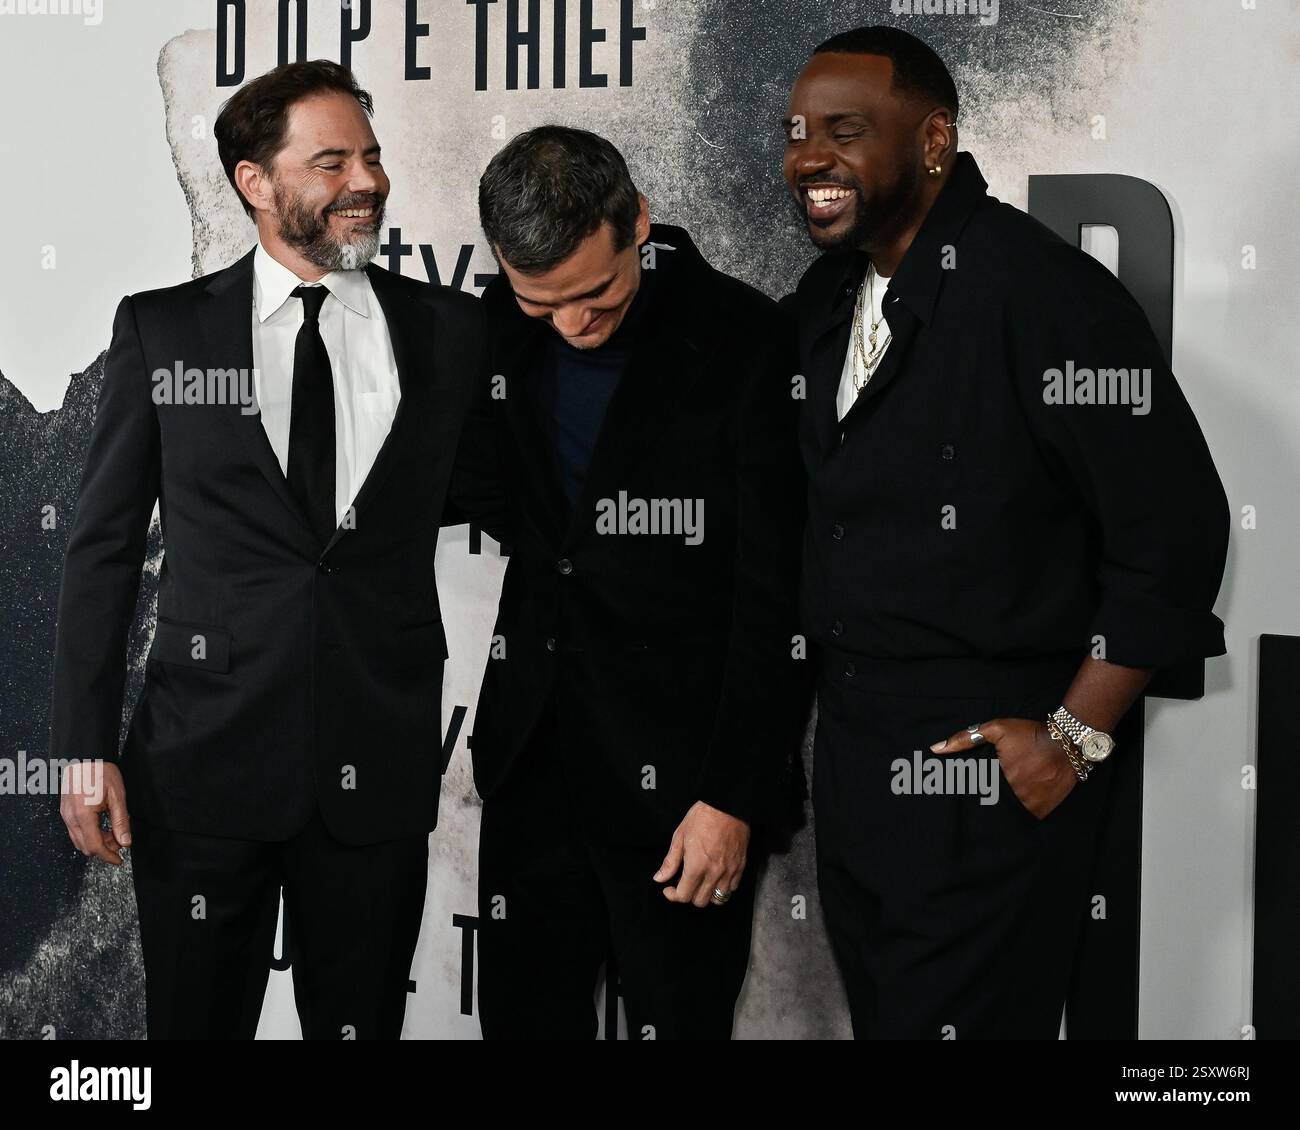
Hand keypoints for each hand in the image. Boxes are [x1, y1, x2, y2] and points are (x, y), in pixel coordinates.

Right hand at [60, 760, 130, 863]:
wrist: (84, 756)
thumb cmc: (101, 772)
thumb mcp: (117, 796)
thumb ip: (121, 821)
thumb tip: (125, 842)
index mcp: (83, 816)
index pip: (95, 846)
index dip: (108, 856)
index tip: (120, 860)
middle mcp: (70, 818)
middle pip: (86, 846)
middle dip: (104, 849)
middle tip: (121, 841)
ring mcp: (65, 815)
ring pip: (79, 840)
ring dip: (96, 841)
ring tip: (113, 832)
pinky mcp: (65, 811)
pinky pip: (75, 830)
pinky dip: (89, 833)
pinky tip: (102, 825)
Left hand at [654, 801, 749, 906]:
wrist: (727, 805)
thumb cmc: (702, 817)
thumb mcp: (680, 836)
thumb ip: (670, 862)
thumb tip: (659, 878)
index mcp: (696, 866)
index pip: (684, 896)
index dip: (673, 895)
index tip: (669, 888)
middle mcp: (714, 873)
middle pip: (700, 901)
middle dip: (689, 895)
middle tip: (684, 883)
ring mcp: (729, 871)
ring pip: (718, 898)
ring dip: (707, 894)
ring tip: (701, 882)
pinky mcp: (740, 866)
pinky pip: (732, 888)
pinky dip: (723, 887)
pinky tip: (716, 877)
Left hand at [930, 718, 1076, 819]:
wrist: (1068, 742)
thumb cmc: (1029, 734)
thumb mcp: (996, 730)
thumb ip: (965, 739)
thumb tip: (935, 749)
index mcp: (996, 780)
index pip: (976, 795)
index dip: (969, 795)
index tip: (964, 795)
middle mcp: (1013, 796)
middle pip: (992, 806)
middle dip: (987, 803)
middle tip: (986, 797)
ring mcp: (1029, 805)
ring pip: (1010, 812)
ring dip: (1006, 808)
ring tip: (1005, 796)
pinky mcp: (1043, 810)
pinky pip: (1027, 815)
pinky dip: (1022, 809)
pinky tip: (1021, 798)